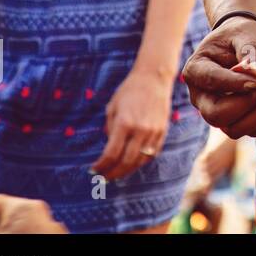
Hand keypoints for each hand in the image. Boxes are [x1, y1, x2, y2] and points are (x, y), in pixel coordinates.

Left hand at [91, 65, 175, 180]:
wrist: (154, 78)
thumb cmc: (129, 91)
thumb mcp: (112, 108)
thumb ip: (110, 129)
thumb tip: (109, 149)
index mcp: (124, 123)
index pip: (111, 154)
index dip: (101, 166)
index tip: (93, 170)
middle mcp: (140, 130)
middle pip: (125, 162)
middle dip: (112, 173)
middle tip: (103, 177)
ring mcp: (153, 132)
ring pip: (139, 161)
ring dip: (126, 170)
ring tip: (116, 173)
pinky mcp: (162, 132)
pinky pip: (151, 154)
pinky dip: (140, 162)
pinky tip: (131, 163)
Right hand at [181, 15, 255, 138]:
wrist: (245, 41)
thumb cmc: (241, 34)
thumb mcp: (246, 34)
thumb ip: (250, 53)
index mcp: (197, 70)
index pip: (212, 82)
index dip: (237, 84)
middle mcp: (201, 96)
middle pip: (216, 116)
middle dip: (248, 106)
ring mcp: (216, 110)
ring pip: (234, 129)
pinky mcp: (234, 119)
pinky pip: (251, 130)